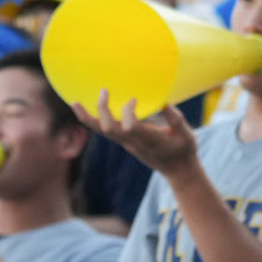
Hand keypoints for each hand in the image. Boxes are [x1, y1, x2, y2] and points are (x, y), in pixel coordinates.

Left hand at [76, 93, 198, 175]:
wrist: (177, 171)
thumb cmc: (184, 151)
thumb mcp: (186, 135)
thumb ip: (176, 120)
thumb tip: (165, 102)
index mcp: (149, 140)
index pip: (130, 127)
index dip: (128, 111)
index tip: (135, 99)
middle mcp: (133, 142)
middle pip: (109, 129)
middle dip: (103, 109)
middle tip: (104, 90)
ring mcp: (126, 143)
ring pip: (102, 131)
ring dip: (88, 117)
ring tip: (74, 102)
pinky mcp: (124, 142)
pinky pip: (103, 131)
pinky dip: (92, 121)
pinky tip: (84, 109)